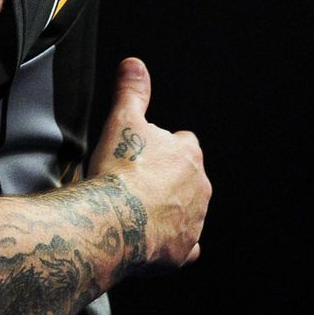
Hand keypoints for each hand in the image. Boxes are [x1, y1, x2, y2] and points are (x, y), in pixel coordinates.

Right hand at [88, 56, 208, 272]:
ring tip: (136, 209)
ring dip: (168, 208)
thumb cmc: (118, 170)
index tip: (142, 153)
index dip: (162, 146)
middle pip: (187, 178)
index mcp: (188, 154)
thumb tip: (135, 64)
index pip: (184, 143)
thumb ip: (131, 91)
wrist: (113, 221)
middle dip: (166, 179)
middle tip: (134, 181)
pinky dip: (172, 242)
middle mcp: (200, 188)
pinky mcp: (184, 251)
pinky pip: (185, 246)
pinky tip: (153, 239)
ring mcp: (195, 221)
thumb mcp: (121, 120)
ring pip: (188, 210)